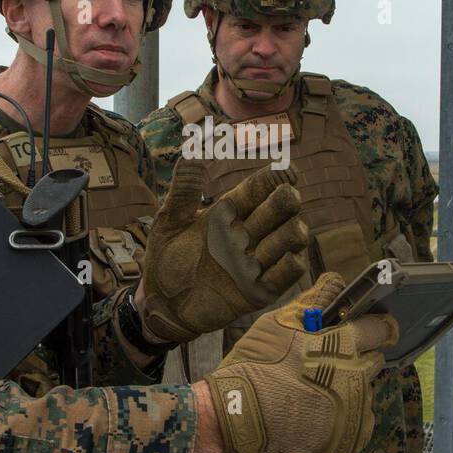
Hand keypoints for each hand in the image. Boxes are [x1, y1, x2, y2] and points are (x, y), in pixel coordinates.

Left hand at [137, 158, 307, 344]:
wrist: (161, 304)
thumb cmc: (166, 259)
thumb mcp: (169, 222)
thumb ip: (184, 189)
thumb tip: (192, 149)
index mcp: (229, 212)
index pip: (259, 188)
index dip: (274, 178)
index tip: (286, 170)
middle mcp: (248, 232)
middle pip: (281, 209)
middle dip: (285, 202)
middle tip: (285, 197)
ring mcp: (257, 261)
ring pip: (291, 238)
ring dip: (290, 233)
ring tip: (282, 233)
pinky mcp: (259, 290)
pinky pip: (286, 275)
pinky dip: (291, 266)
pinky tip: (287, 259)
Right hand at [202, 273, 397, 452]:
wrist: (235, 421)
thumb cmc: (254, 367)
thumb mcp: (278, 324)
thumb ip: (313, 302)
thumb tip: (335, 282)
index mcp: (343, 345)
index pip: (381, 328)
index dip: (377, 326)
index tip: (373, 329)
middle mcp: (356, 378)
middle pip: (373, 361)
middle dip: (356, 359)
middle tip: (325, 365)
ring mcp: (355, 411)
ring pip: (363, 392)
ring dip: (347, 390)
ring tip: (312, 394)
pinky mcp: (351, 439)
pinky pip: (358, 421)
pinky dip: (344, 418)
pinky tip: (317, 415)